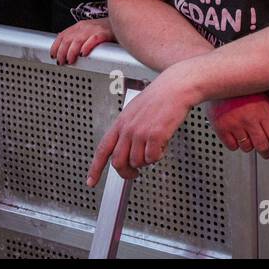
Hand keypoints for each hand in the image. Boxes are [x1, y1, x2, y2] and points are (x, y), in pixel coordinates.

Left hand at [50, 18, 114, 65]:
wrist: (121, 20)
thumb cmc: (106, 29)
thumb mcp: (89, 31)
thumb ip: (78, 37)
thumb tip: (66, 49)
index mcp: (79, 25)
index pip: (62, 35)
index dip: (55, 46)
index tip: (53, 55)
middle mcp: (85, 26)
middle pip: (67, 39)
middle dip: (61, 52)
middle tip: (61, 61)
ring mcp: (94, 29)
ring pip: (77, 40)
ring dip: (71, 52)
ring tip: (70, 60)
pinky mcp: (104, 33)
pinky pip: (93, 39)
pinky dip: (86, 47)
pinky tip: (83, 54)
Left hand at [87, 63, 197, 183]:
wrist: (176, 87)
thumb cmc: (160, 96)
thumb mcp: (136, 110)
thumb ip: (128, 128)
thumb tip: (127, 147)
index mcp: (121, 122)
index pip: (102, 150)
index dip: (95, 169)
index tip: (91, 181)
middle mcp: (128, 129)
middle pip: (118, 162)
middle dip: (126, 172)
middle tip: (133, 173)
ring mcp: (141, 132)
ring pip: (137, 161)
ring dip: (147, 160)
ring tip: (154, 149)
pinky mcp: (155, 135)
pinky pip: (153, 158)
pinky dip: (158, 156)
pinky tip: (162, 146)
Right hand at [207, 94, 268, 163]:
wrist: (217, 80)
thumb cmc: (241, 87)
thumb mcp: (262, 96)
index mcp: (262, 110)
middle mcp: (249, 118)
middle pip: (263, 146)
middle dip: (267, 152)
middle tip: (267, 151)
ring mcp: (234, 124)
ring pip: (247, 148)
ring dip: (250, 146)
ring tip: (248, 135)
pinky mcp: (221, 128)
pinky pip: (232, 146)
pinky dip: (236, 144)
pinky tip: (237, 133)